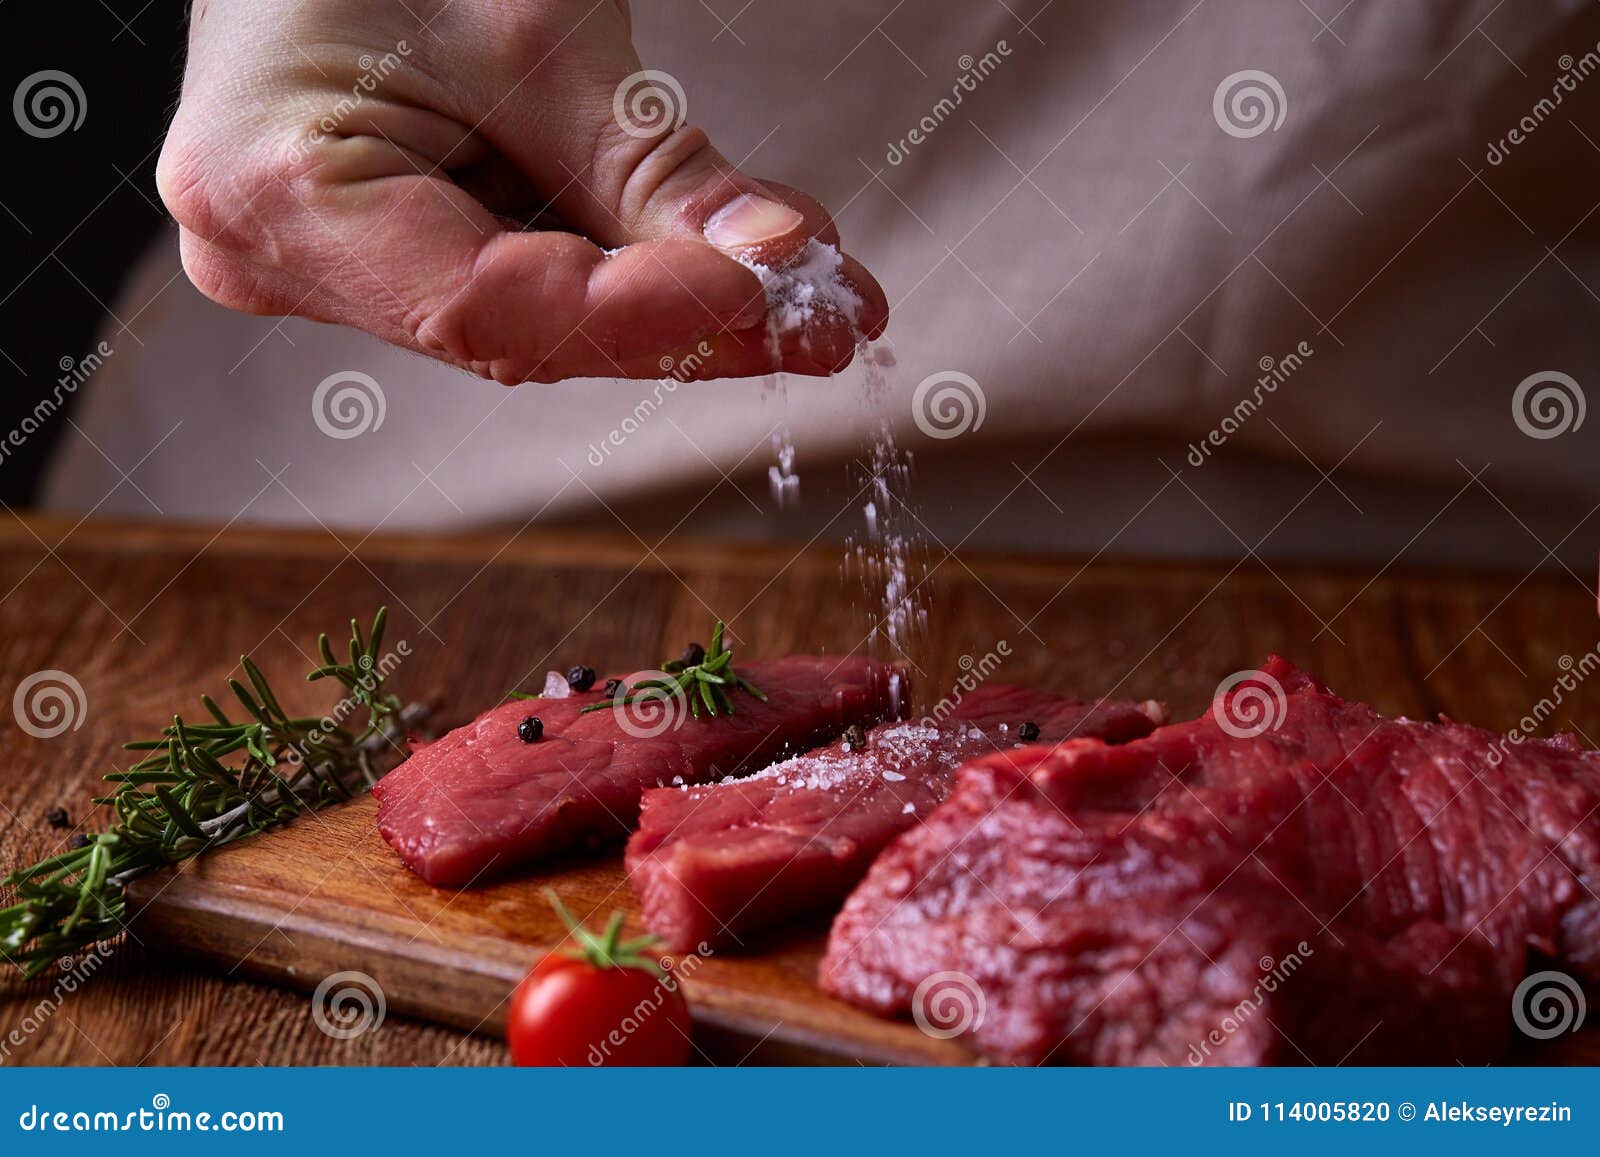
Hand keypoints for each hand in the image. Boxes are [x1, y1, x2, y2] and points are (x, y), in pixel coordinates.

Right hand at [156, 0, 887, 382]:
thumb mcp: (533, 35)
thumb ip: (647, 167)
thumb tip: (779, 258)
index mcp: (279, 193)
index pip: (480, 306)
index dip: (636, 312)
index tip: (763, 291)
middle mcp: (290, 259)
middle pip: (525, 333)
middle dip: (695, 325)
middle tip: (828, 322)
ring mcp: (339, 267)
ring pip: (543, 323)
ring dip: (689, 310)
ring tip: (814, 292)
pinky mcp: (397, 255)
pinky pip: (533, 284)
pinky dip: (642, 276)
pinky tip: (744, 269)